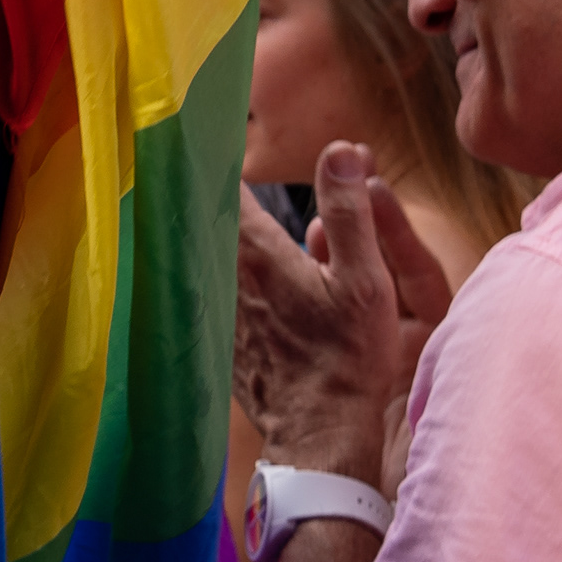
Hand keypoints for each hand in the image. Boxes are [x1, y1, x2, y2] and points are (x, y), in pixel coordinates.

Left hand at [234, 144, 454, 484]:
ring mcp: (217, 309)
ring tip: (200, 199)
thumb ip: (351, 212)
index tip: (207, 123)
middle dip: (207, 184)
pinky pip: (207, 285)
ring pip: (203, 250)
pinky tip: (216, 262)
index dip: (213, 152)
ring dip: (208, 225)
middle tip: (197, 150)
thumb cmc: (347, 362)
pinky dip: (209, 265)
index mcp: (258, 253)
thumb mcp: (365, 283)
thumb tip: (343, 149)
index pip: (221, 186)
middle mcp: (225, 276)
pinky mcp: (217, 336)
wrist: (319, 437)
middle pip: (204, 214)